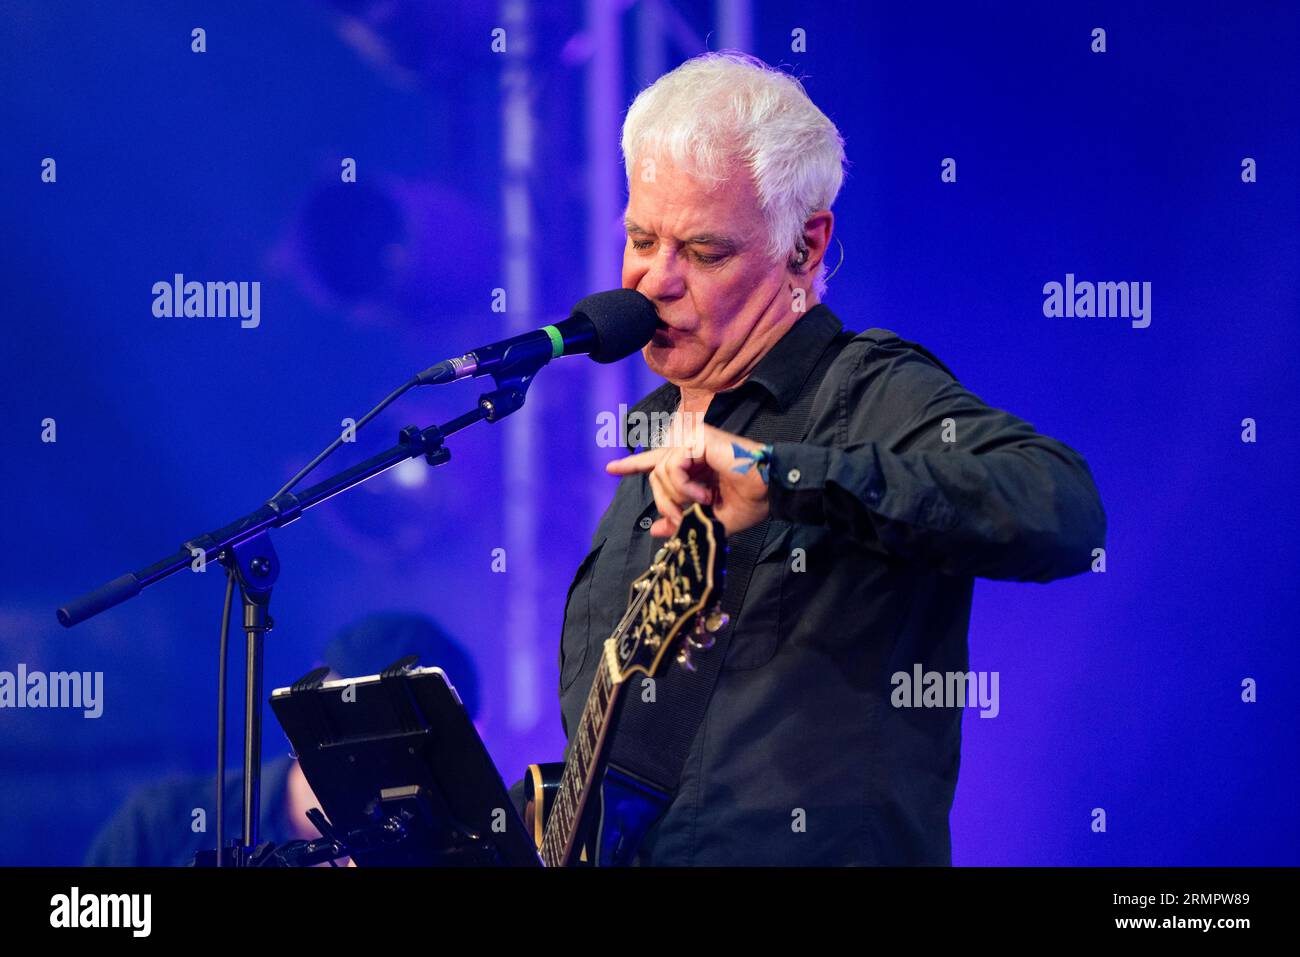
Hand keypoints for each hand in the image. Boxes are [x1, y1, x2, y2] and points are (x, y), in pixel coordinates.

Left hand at [605, 416, 770, 536]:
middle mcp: (690, 448)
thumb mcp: (708, 519)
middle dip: (664, 501)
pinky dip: (683, 486)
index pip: (656, 462)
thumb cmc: (749, 502)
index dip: (632, 465)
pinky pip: (672, 466)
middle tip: (680, 518)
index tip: (610, 468)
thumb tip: (654, 530)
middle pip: (655, 474)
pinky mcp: (697, 437)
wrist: (770, 491)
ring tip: (702, 502)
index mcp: (693, 464)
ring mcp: (693, 440)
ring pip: (661, 472)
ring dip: (677, 496)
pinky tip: (703, 493)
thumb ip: (681, 520)